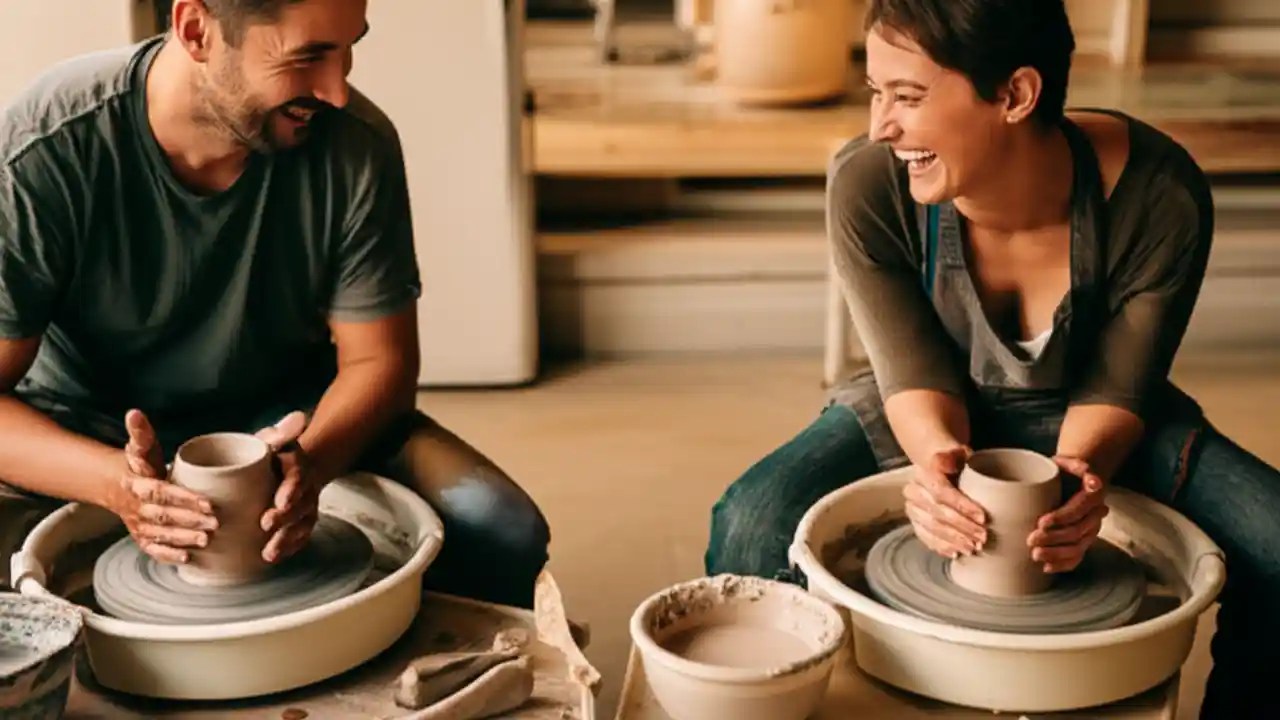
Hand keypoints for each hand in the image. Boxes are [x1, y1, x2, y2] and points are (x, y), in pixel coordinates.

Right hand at [107, 409, 217, 563]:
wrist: (115, 485)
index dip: (184, 499)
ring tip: (206, 540)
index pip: (162, 492)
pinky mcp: (142, 537)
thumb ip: (141, 433)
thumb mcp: (141, 448)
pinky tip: (188, 558)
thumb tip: (134, 413)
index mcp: (138, 483)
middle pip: (164, 516)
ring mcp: (139, 524)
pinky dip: (168, 555)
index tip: (208, 503)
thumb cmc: (139, 465)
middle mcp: (137, 506)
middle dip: (190, 521)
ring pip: (160, 535)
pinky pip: (153, 549)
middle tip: (216, 523)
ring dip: (183, 539)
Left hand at [255, 411, 319, 563]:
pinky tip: (275, 558)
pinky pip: (301, 537)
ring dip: (287, 539)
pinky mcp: (302, 521)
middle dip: (286, 517)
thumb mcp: (271, 439)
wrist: (287, 466)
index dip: (292, 489)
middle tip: (266, 524)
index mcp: (297, 463)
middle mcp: (306, 486)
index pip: (298, 475)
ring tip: (268, 553)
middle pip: (301, 504)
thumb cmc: (271, 454)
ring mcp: (306, 505)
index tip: (280, 501)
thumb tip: (298, 417)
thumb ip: (278, 433)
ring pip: (302, 524)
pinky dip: (290, 548)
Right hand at [903, 446, 987, 557]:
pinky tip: (956, 553)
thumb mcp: (959, 454)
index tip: (983, 517)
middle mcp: (913, 492)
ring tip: (974, 547)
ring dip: (954, 540)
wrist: (940, 472)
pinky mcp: (915, 524)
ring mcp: (912, 510)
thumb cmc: (955, 465)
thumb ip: (954, 455)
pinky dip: (942, 547)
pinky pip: (926, 538)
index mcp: (922, 473)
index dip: (962, 506)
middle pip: (937, 513)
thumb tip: (947, 462)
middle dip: (962, 528)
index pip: (941, 492)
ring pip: (932, 528)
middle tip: (983, 537)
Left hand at [1027, 456, 1108, 572]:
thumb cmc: (1062, 470)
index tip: (1040, 522)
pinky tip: (1046, 568)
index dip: (1060, 518)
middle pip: (1076, 532)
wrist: (1070, 480)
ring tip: (1034, 555)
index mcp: (1092, 496)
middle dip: (1053, 539)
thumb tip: (1094, 481)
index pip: (1078, 511)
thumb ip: (1077, 464)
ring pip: (1077, 548)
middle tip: (1030, 540)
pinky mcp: (1083, 541)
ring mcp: (1090, 530)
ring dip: (1056, 555)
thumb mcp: (1066, 462)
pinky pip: (1077, 557)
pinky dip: (1063, 565)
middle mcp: (1095, 515)